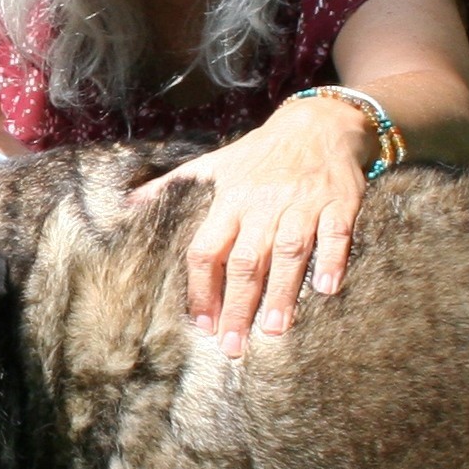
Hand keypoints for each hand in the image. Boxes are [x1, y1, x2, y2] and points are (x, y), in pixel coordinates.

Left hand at [131, 95, 373, 357]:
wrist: (318, 122)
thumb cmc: (261, 154)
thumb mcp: (215, 164)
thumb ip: (174, 187)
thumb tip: (128, 205)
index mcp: (230, 199)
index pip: (208, 249)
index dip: (202, 289)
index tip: (201, 326)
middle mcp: (264, 203)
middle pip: (246, 259)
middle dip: (238, 304)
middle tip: (233, 346)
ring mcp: (303, 202)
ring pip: (289, 250)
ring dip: (282, 290)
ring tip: (274, 329)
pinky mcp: (340, 201)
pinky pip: (335, 233)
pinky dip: (332, 259)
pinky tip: (325, 289)